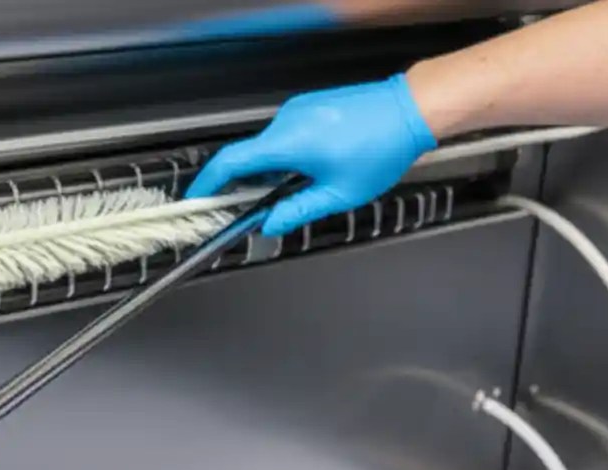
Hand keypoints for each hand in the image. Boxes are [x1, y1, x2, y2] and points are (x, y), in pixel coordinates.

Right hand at [186, 74, 435, 237]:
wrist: (409, 110)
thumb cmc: (381, 147)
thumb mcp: (339, 194)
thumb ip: (297, 212)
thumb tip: (271, 224)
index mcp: (288, 142)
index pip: (230, 162)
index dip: (208, 183)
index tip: (198, 199)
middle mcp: (287, 120)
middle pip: (248, 157)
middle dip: (244, 186)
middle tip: (250, 210)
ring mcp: (297, 111)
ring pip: (268, 148)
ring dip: (270, 172)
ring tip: (295, 192)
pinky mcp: (308, 108)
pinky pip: (284, 136)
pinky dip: (284, 157)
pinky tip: (308, 171)